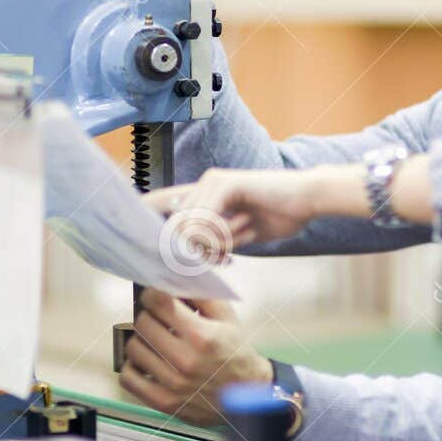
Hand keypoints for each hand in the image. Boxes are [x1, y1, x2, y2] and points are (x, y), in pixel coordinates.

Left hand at [118, 288, 271, 425]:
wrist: (246, 393)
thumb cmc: (235, 353)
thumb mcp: (226, 317)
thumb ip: (201, 294)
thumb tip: (173, 277)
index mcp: (202, 336)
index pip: (158, 303)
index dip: (152, 294)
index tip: (154, 296)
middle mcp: (186, 360)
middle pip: (142, 323)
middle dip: (148, 315)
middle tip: (158, 319)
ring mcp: (173, 384)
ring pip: (133, 348)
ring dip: (141, 340)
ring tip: (155, 341)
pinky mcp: (164, 402)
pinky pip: (129, 378)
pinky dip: (133, 367)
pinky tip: (148, 362)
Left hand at [148, 166, 356, 260]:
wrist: (307, 201)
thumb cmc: (276, 217)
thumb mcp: (237, 236)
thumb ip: (212, 244)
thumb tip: (186, 259)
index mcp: (204, 195)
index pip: (164, 204)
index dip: (148, 216)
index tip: (135, 235)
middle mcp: (203, 185)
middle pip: (178, 228)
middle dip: (194, 251)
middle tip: (221, 259)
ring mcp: (212, 181)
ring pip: (191, 228)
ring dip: (214, 244)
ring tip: (240, 236)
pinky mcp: (226, 183)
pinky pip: (208, 221)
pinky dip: (221, 235)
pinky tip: (241, 230)